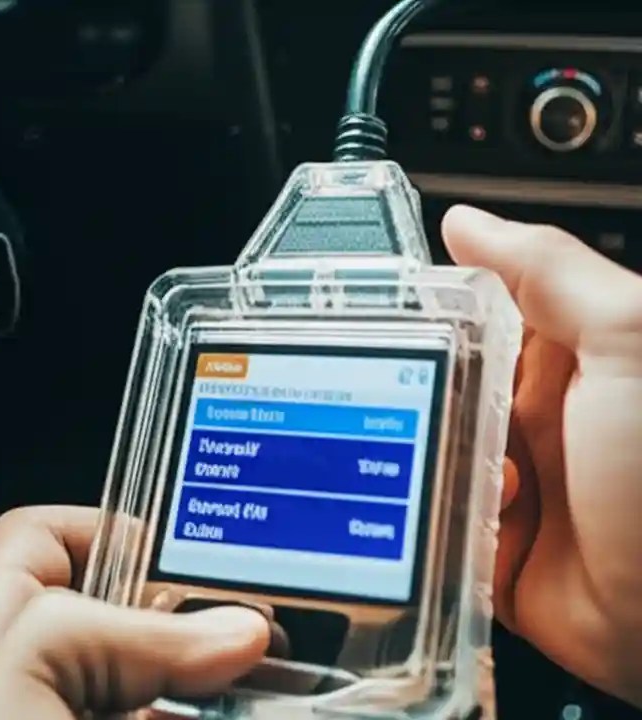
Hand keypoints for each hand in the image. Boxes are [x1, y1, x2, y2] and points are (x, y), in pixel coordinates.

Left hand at [0, 506, 270, 718]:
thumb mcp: (21, 667)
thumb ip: (121, 628)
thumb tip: (230, 625)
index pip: (48, 539)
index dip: (122, 531)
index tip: (200, 553)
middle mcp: (34, 682)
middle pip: (132, 623)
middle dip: (204, 625)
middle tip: (273, 636)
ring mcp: (74, 718)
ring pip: (168, 691)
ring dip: (232, 685)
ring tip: (289, 680)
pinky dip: (223, 713)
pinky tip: (264, 707)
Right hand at [443, 206, 641, 707]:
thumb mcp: (630, 341)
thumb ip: (549, 273)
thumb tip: (470, 224)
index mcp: (574, 358)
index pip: (479, 310)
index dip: (434, 308)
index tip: (397, 312)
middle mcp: (544, 419)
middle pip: (439, 386)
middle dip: (418, 396)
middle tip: (434, 405)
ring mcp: (522, 485)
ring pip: (428, 456)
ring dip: (431, 464)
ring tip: (475, 473)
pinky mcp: (499, 548)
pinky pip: (437, 524)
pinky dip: (438, 523)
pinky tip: (475, 518)